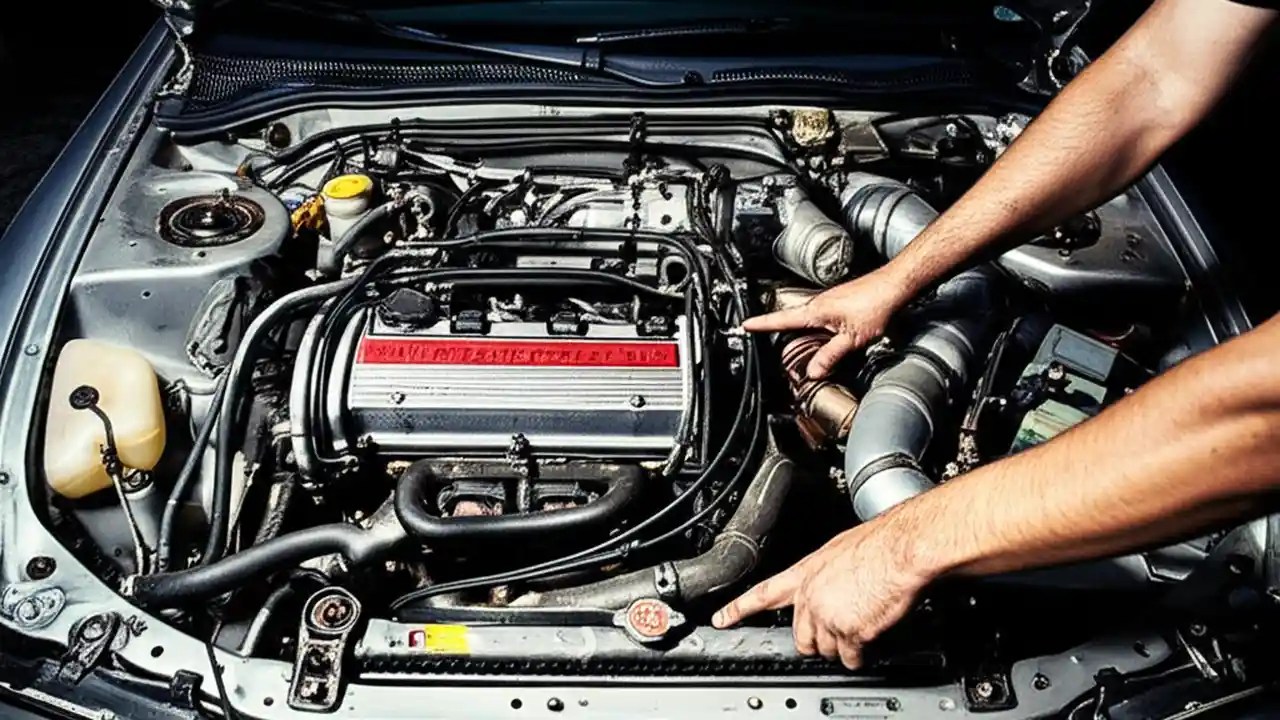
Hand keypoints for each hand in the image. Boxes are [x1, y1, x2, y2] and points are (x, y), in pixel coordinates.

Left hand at [711, 520, 931, 669]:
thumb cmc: (880, 543)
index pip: (762, 594)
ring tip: (862, 621)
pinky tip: (871, 636)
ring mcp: (827, 616)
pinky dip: (861, 653)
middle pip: (799, 636)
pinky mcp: (848, 633)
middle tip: (838, 626)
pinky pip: (850, 658)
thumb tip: (832, 582)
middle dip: (815, 638)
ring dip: (842, 645)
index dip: (738, 608)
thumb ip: (827, 572)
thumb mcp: (839, 549)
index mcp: (805, 573)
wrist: (901, 550)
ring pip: (824, 649)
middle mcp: (810, 596)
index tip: (721, 619)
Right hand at [743, 270, 907, 378]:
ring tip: (798, 344)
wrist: (893, 286)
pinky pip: (820, 316)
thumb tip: (813, 371)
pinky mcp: (839, 302)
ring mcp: (829, 301)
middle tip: (764, 336)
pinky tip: (826, 336)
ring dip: (800, 330)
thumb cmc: (876, 304)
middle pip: (791, 319)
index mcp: (816, 311)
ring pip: (807, 318)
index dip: (761, 323)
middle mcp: (819, 303)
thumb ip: (830, 356)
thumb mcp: (852, 339)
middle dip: (778, 328)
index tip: (746, 325)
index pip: (781, 319)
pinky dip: (816, 327)